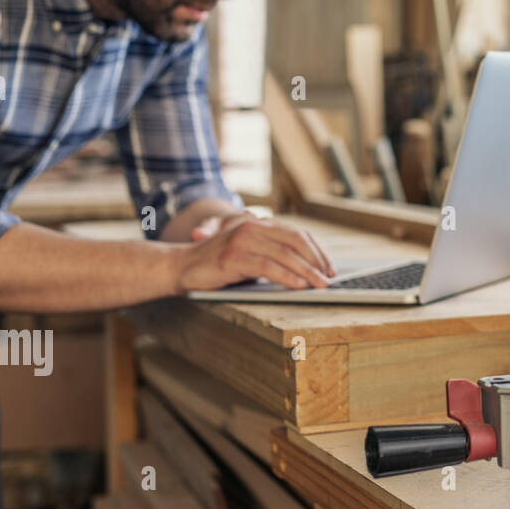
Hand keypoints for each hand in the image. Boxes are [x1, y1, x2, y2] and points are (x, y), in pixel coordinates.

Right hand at [175, 213, 335, 292]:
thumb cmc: (217, 263)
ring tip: (319, 285)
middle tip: (328, 278)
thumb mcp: (249, 253)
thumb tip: (305, 268)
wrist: (181, 266)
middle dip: (316, 261)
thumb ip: (271, 253)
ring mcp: (243, 240)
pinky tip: (298, 286)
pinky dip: (287, 277)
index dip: (316, 251)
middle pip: (296, 241)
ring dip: (306, 272)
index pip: (297, 234)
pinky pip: (268, 267)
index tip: (328, 268)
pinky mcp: (234, 256)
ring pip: (285, 254)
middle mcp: (253, 226)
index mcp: (259, 223)